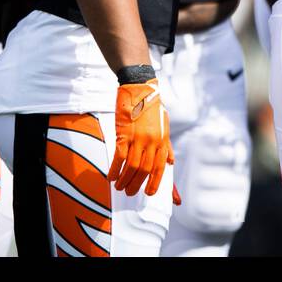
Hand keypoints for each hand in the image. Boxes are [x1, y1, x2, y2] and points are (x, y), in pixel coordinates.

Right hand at [107, 80, 173, 196]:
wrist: (140, 88)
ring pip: (132, 167)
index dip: (155, 183)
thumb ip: (167, 145)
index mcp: (162, 141)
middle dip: (137, 185)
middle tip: (130, 192)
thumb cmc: (152, 107)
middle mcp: (152, 142)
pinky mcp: (124, 134)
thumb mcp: (164, 125)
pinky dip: (115, 169)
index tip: (149, 193)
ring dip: (125, 180)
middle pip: (145, 170)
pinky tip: (111, 177)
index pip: (160, 168)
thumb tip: (171, 162)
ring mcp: (138, 138)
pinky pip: (119, 157)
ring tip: (119, 187)